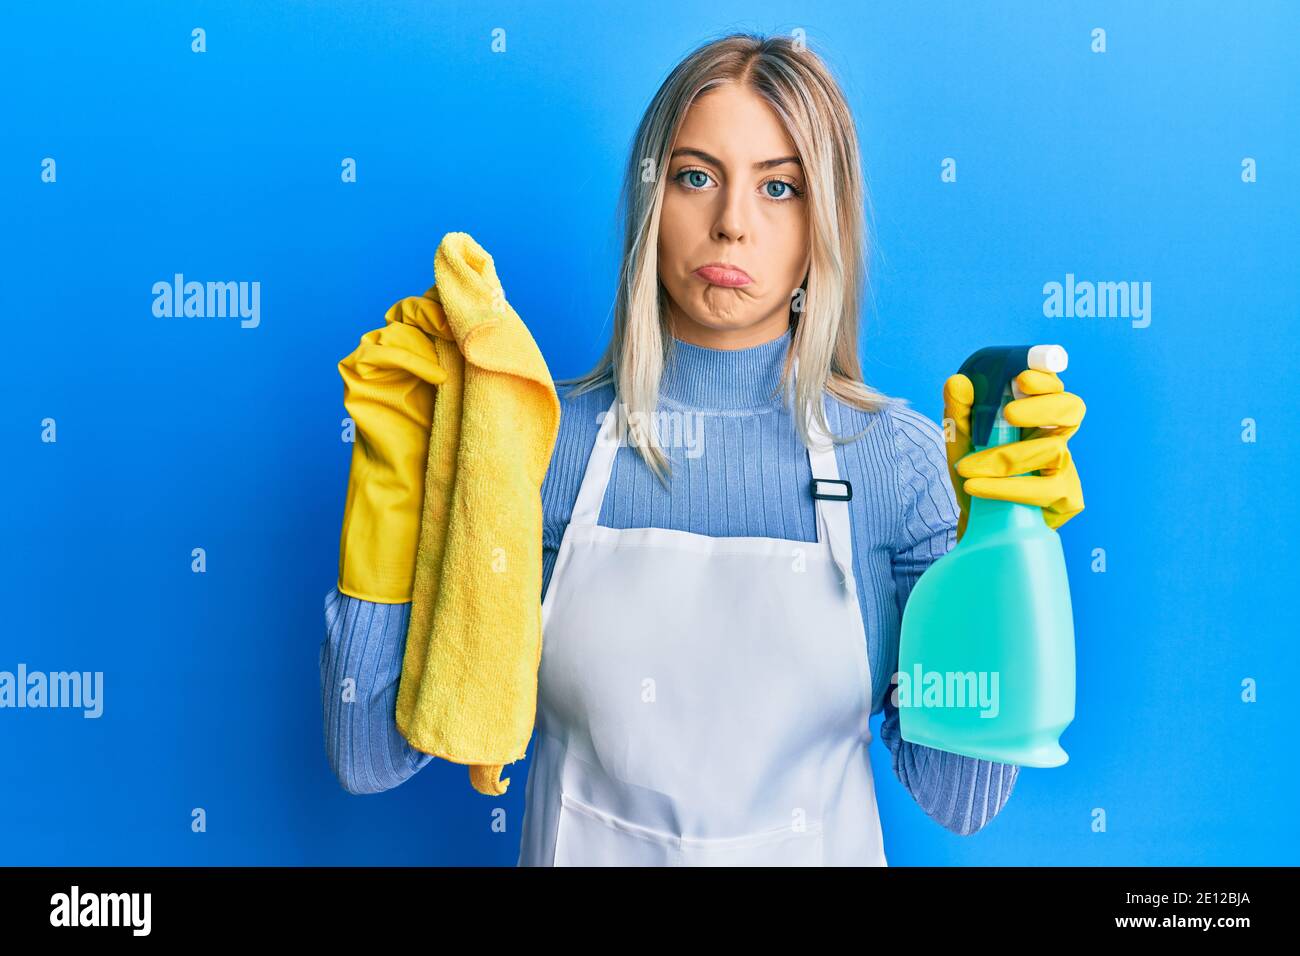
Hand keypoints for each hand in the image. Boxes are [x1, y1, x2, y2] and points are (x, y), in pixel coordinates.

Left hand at [942, 369, 1085, 539]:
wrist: (976, 522)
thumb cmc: (976, 474)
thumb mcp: (961, 442)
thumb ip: (960, 412)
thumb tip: (957, 381)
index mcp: (1038, 416)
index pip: (1052, 388)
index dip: (1045, 379)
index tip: (1022, 378)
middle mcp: (1057, 438)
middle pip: (1071, 410)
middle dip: (1042, 407)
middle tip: (1009, 413)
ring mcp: (1066, 468)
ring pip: (1053, 451)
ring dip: (1006, 458)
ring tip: (966, 467)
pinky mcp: (1067, 499)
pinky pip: (1044, 490)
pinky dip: (1006, 487)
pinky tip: (976, 487)